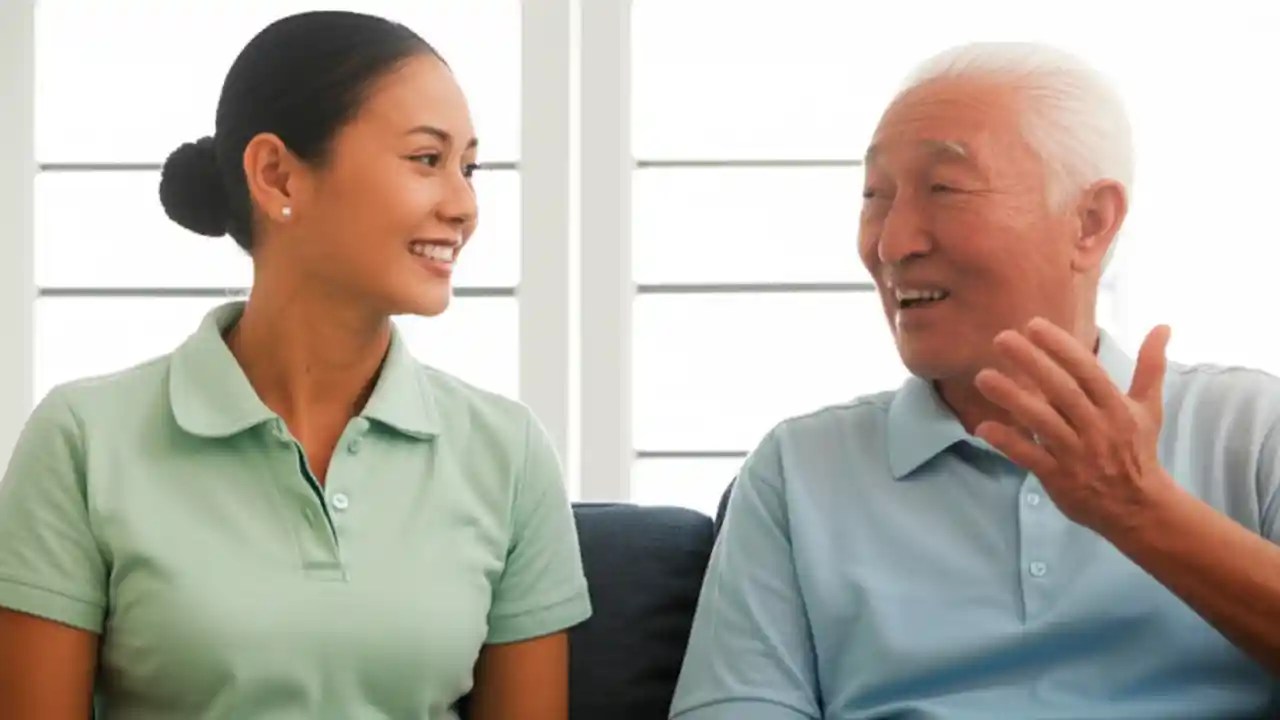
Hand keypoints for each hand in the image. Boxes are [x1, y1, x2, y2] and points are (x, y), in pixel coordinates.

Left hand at [972, 318, 1173, 535]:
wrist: (1139, 508)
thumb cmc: (1138, 450)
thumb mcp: (1148, 408)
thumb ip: (1150, 366)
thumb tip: (1163, 325)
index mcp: (1116, 407)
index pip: (1087, 371)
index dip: (1062, 347)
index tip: (1033, 325)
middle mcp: (1097, 427)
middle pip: (1062, 391)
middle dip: (1032, 363)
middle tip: (1000, 338)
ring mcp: (1077, 454)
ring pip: (1042, 422)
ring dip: (1013, 399)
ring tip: (983, 377)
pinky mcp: (1060, 478)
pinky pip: (1030, 458)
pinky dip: (1008, 443)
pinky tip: (983, 427)